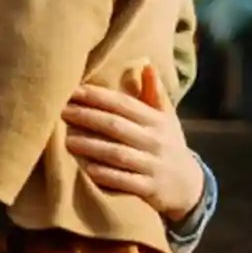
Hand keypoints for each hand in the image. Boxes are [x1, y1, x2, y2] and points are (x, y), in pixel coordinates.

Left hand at [62, 65, 204, 221]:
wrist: (189, 187)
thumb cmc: (167, 145)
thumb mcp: (166, 119)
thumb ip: (154, 93)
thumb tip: (147, 63)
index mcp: (156, 121)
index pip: (124, 104)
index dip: (98, 97)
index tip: (73, 90)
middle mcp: (155, 141)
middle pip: (116, 126)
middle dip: (88, 117)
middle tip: (62, 111)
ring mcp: (153, 166)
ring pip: (118, 154)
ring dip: (91, 146)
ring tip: (67, 140)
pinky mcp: (150, 189)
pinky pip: (125, 181)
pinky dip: (106, 175)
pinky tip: (87, 169)